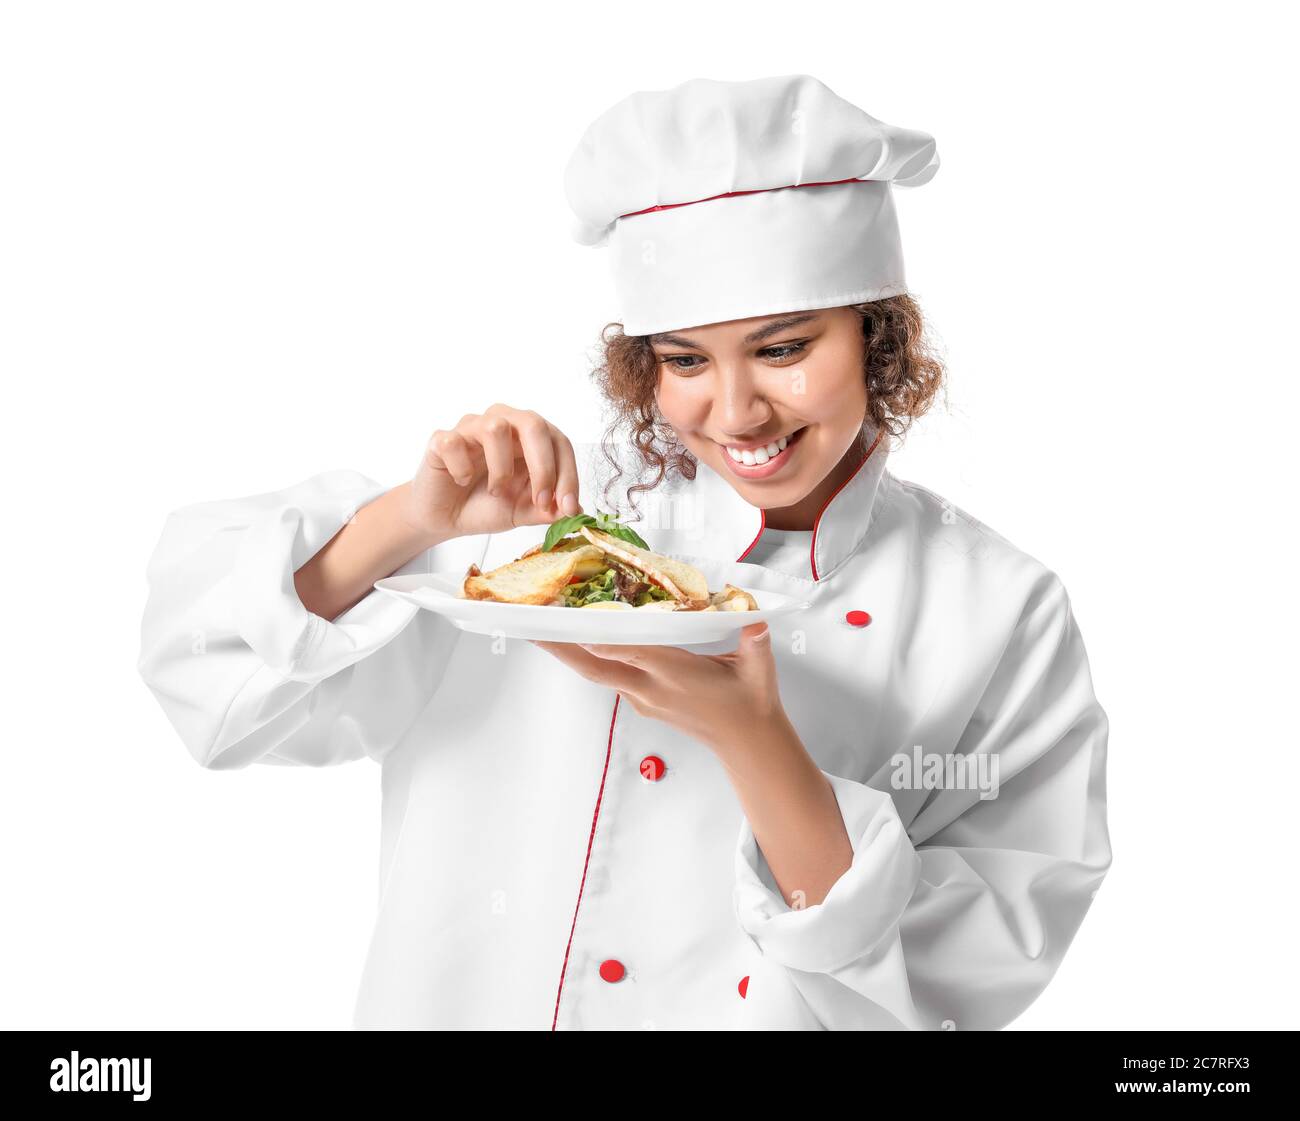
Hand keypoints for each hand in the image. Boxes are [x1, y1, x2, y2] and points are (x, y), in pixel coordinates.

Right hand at [404, 404, 581, 542]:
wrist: (444, 518)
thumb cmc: (485, 505)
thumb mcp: (523, 512)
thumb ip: (547, 509)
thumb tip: (574, 510)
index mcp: (529, 437)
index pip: (559, 442)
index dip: (568, 474)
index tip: (567, 506)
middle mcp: (503, 423)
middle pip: (533, 423)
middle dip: (544, 466)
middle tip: (540, 500)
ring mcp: (471, 428)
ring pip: (495, 427)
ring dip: (501, 469)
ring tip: (495, 491)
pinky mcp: (442, 439)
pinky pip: (454, 443)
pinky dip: (461, 469)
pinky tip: (461, 481)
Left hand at [533, 623, 783, 756]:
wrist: (747, 741)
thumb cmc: (751, 701)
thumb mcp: (758, 670)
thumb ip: (755, 644)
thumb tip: (756, 623)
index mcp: (675, 675)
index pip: (630, 653)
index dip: (600, 640)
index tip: (571, 625)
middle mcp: (651, 689)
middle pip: (596, 667)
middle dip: (562, 650)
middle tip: (531, 627)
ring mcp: (644, 698)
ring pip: (598, 672)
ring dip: (571, 652)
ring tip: (546, 626)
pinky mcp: (643, 702)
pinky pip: (610, 676)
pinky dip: (592, 657)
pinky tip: (582, 641)